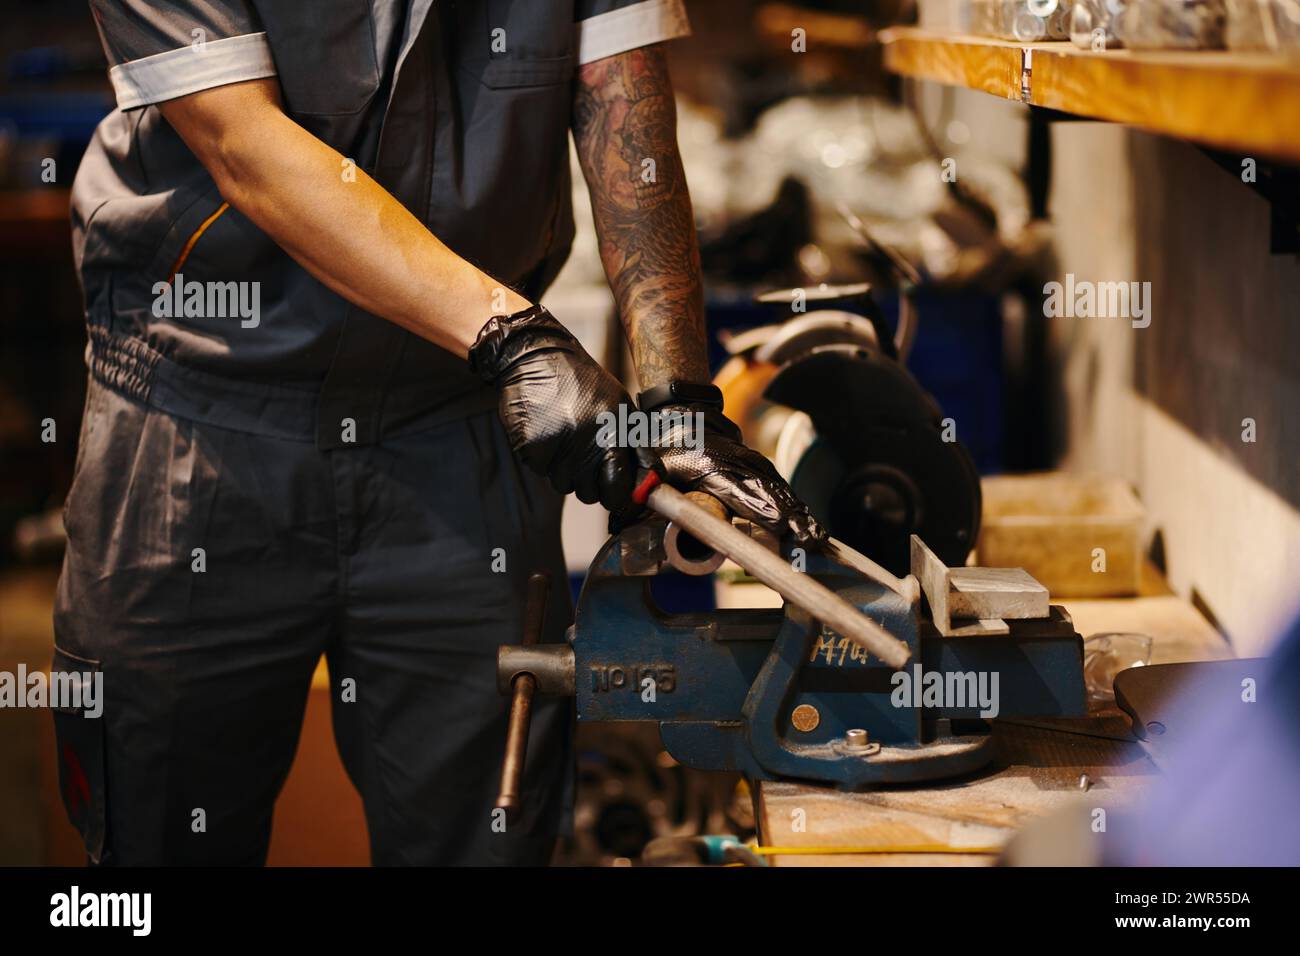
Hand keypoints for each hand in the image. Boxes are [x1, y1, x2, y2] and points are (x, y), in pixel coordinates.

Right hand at [469, 306, 636, 510]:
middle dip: (590, 485)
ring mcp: (558, 446)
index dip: (617, 494)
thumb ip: (635, 444)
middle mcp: (587, 440)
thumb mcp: (620, 406)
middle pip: (592, 494)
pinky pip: (541, 472)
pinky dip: (543, 459)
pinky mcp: (532, 447)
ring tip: (564, 439)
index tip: (613, 491)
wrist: (538, 358)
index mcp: (614, 431)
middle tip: (584, 460)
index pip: (619, 487)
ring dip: (565, 470)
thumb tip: (650, 481)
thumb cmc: (583, 384)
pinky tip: (546, 433)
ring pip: (564, 485)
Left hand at [650, 404, 825, 545]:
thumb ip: (643, 491)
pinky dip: (792, 502)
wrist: (679, 414)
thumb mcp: (649, 468)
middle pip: (770, 494)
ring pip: (778, 490)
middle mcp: (737, 464)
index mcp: (711, 468)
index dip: (765, 511)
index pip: (744, 493)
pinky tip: (805, 521)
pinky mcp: (755, 465)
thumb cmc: (662, 446)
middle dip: (793, 519)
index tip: (784, 528)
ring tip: (817, 538)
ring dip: (798, 513)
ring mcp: (749, 462)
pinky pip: (777, 485)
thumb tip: (627, 516)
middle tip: (813, 543)